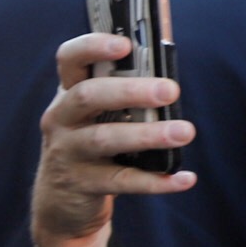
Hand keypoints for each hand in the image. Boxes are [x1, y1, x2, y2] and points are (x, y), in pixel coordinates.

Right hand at [30, 33, 198, 246]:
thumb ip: (121, 95)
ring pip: (105, 139)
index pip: (70, 59)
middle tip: (170, 90)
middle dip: (130, 90)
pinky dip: (155, 181)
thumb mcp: (95, 115)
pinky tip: (183, 178)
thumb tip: (167, 80)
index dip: (92, 46)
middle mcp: (61, 118)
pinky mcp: (82, 185)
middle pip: (88, 96)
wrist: (62, 202)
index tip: (125, 44)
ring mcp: (67, 152)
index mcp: (68, 92)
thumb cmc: (91, 144)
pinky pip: (122, 181)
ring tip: (184, 132)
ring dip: (148, 134)